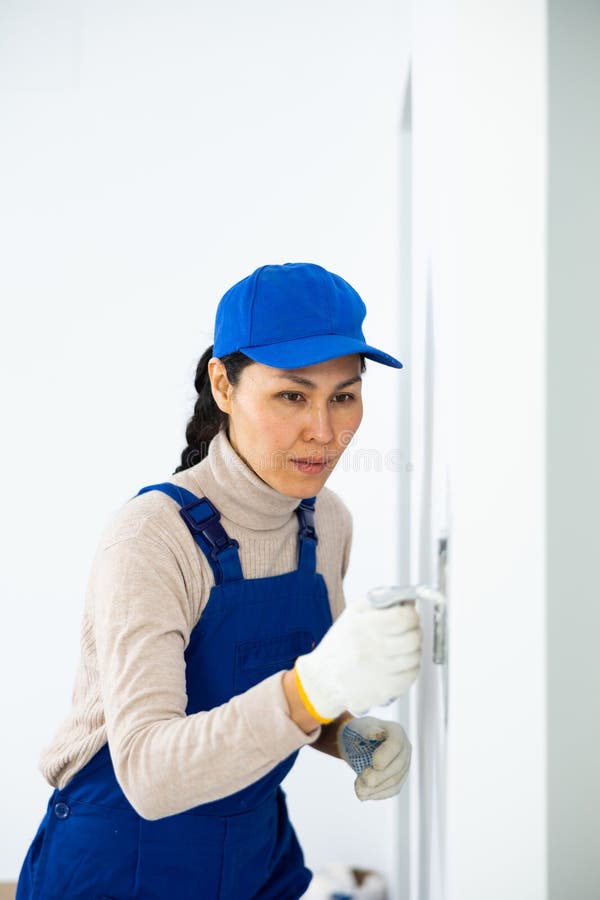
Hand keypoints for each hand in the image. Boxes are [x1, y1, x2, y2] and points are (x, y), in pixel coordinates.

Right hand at [293, 597, 421, 721]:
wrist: (323, 679)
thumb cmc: (339, 646)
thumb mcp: (353, 614)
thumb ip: (380, 602)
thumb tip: (407, 601)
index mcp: (363, 625)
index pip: (404, 617)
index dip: (411, 615)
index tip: (408, 616)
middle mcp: (372, 648)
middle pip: (413, 637)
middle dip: (414, 632)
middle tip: (407, 631)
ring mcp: (379, 670)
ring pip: (415, 656)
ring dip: (412, 650)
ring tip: (400, 649)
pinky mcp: (384, 689)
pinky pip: (411, 675)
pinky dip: (409, 668)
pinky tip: (397, 664)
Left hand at [337, 716, 410, 800]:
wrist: (357, 742)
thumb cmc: (358, 732)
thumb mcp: (359, 726)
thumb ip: (367, 729)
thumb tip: (376, 733)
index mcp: (396, 731)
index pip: (396, 745)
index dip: (386, 755)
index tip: (373, 763)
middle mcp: (404, 748)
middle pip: (397, 766)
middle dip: (379, 776)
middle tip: (361, 781)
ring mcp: (404, 765)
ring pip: (395, 781)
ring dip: (376, 789)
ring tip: (358, 791)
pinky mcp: (399, 778)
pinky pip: (393, 790)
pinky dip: (378, 794)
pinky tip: (364, 795)